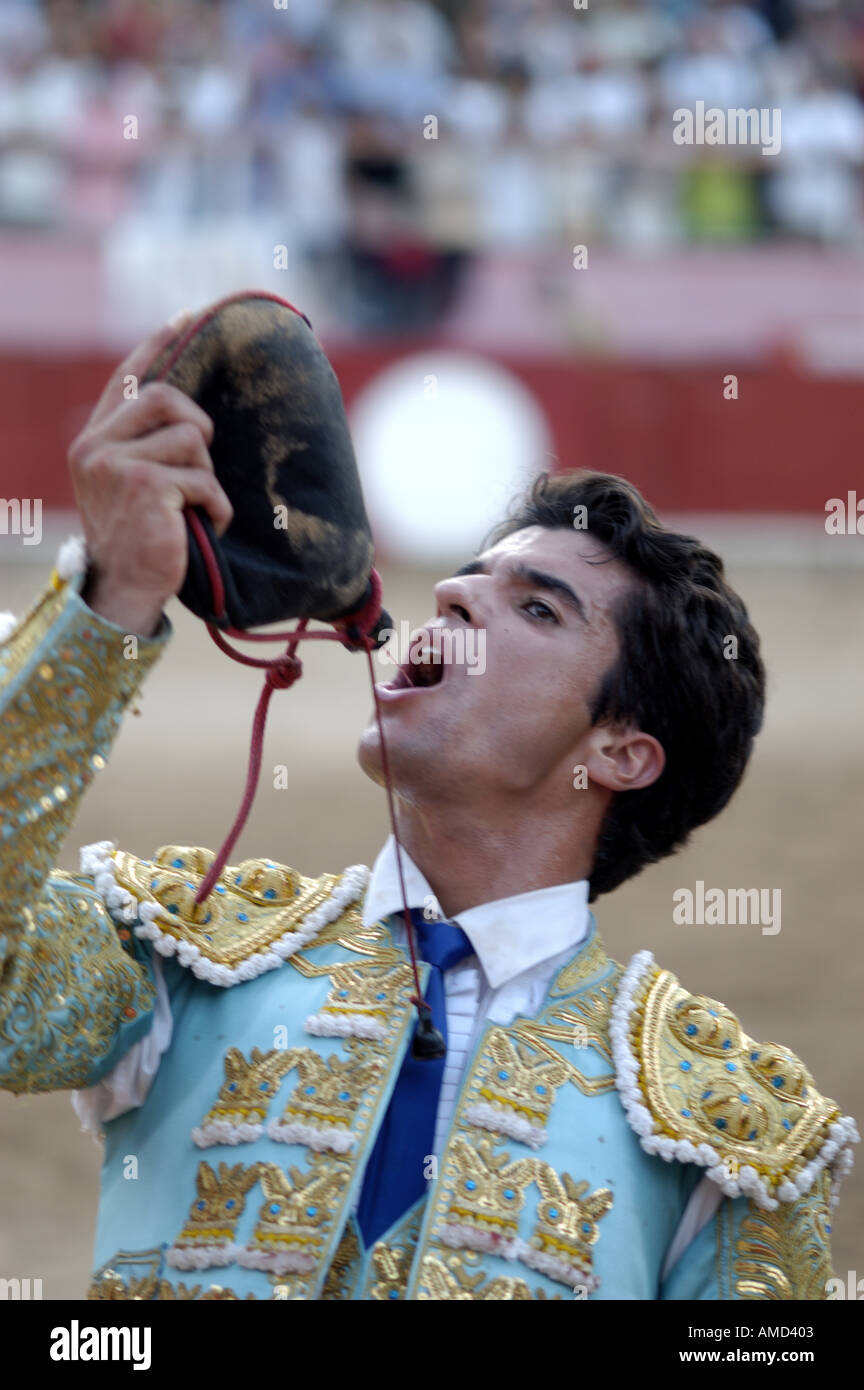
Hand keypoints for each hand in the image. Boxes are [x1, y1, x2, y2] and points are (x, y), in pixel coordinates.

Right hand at [69, 313, 232, 636]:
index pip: (128, 380)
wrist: (125, 590)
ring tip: (195, 508)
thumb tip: (186, 412)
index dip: (158, 347)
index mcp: (94, 441)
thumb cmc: (141, 541)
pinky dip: (216, 506)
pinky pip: (203, 478)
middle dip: (200, 429)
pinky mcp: (144, 484)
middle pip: (170, 397)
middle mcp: (97, 446)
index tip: (185, 320)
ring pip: (193, 439)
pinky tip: (205, 526)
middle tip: (199, 467)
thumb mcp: (132, 485)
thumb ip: (144, 446)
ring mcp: (116, 463)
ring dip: (207, 478)